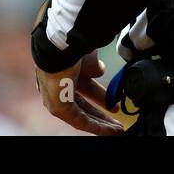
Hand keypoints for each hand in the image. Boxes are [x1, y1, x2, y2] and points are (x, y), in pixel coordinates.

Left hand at [32, 0, 123, 135]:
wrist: (61, 44)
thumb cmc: (74, 45)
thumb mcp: (89, 57)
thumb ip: (94, 67)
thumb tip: (99, 71)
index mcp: (65, 70)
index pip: (84, 88)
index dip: (100, 97)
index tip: (114, 102)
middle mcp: (58, 85)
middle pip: (83, 104)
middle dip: (102, 113)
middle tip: (117, 119)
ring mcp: (55, 98)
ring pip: (82, 115)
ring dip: (101, 123)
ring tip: (118, 130)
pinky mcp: (58, 107)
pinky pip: (80, 121)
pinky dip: (97, 126)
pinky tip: (110, 130)